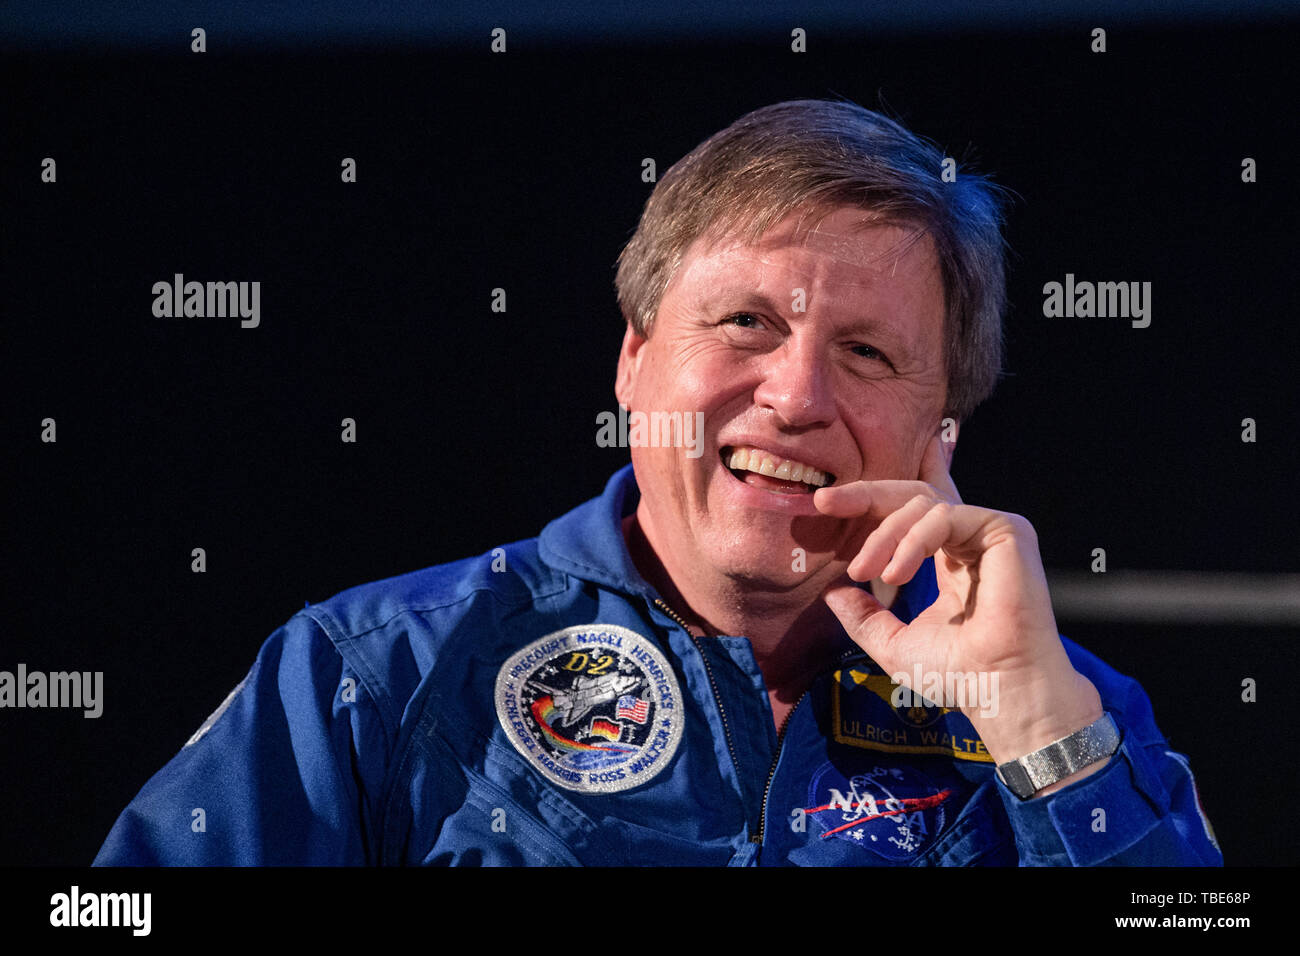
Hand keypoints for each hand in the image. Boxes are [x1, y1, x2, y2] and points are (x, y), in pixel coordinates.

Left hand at [813, 433, 1106, 790]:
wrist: (997, 690)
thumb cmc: (958, 675)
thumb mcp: (893, 642)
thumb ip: (864, 615)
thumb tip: (831, 592)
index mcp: (948, 560)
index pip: (906, 517)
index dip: (867, 507)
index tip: (822, 509)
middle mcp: (970, 542)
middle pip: (913, 496)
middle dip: (865, 496)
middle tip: (824, 503)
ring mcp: (989, 534)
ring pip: (923, 504)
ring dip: (884, 534)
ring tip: (864, 572)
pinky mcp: (1005, 531)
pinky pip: (945, 516)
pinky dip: (912, 540)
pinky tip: (894, 573)